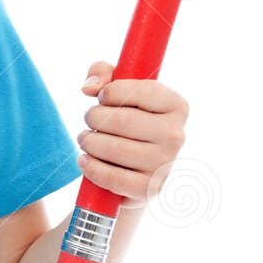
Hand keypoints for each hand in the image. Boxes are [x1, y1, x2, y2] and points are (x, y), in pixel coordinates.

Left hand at [75, 61, 188, 208]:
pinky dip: (91, 167)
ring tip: (87, 140)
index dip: (111, 92)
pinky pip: (112, 177)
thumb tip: (90, 87)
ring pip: (113, 148)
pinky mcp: (149, 189)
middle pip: (122, 120)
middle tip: (90, 121)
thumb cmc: (124, 120)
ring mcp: (165, 164)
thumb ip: (102, 73)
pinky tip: (85, 160)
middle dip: (94, 117)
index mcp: (176, 105)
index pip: (141, 90)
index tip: (103, 97)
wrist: (130, 168)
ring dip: (89, 142)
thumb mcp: (116, 89)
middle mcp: (176, 135)